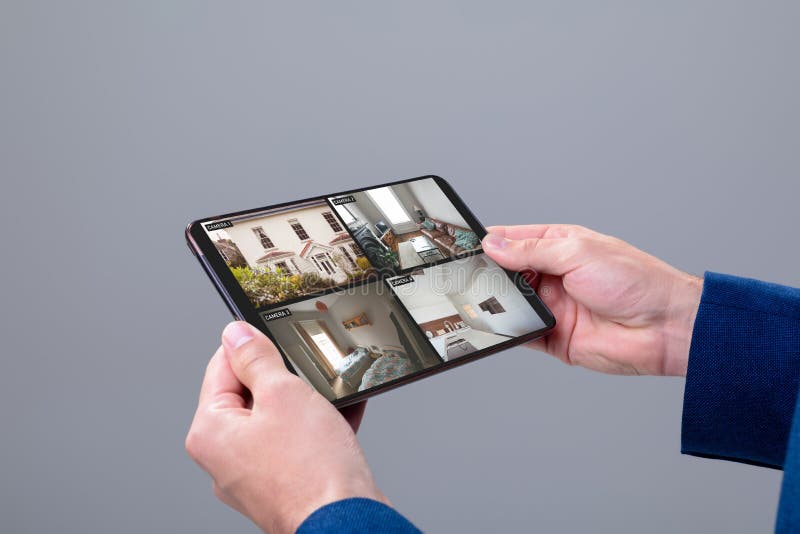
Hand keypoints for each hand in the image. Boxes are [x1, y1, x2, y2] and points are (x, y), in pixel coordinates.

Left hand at [185, 322, 386, 533]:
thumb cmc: (311, 471)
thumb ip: (256, 358)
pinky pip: (296, 443)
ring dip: (306, 402)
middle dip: (284, 379)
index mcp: (210, 432)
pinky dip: (317, 426)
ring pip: (277, 419)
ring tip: (330, 396)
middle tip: (307, 372)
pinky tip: (342, 414)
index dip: (250, 346)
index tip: (271, 334)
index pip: (221, 368)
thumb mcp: (284, 393)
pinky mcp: (283, 485)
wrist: (346, 522)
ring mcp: (253, 475)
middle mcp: (224, 458)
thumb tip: (236, 334)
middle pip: (250, 395)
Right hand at [482, 225, 702, 375]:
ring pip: (511, 303)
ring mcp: (553, 306)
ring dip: (496, 302)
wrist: (665, 328)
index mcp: (561, 246)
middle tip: (464, 275)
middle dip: (488, 273)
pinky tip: (496, 325)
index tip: (464, 245)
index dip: (490, 241)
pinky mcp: (555, 336)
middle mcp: (554, 275)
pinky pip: (522, 333)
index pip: (515, 239)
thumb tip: (494, 245)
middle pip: (508, 272)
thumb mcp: (577, 253)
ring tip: (477, 299)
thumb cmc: (635, 282)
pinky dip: (507, 330)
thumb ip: (532, 250)